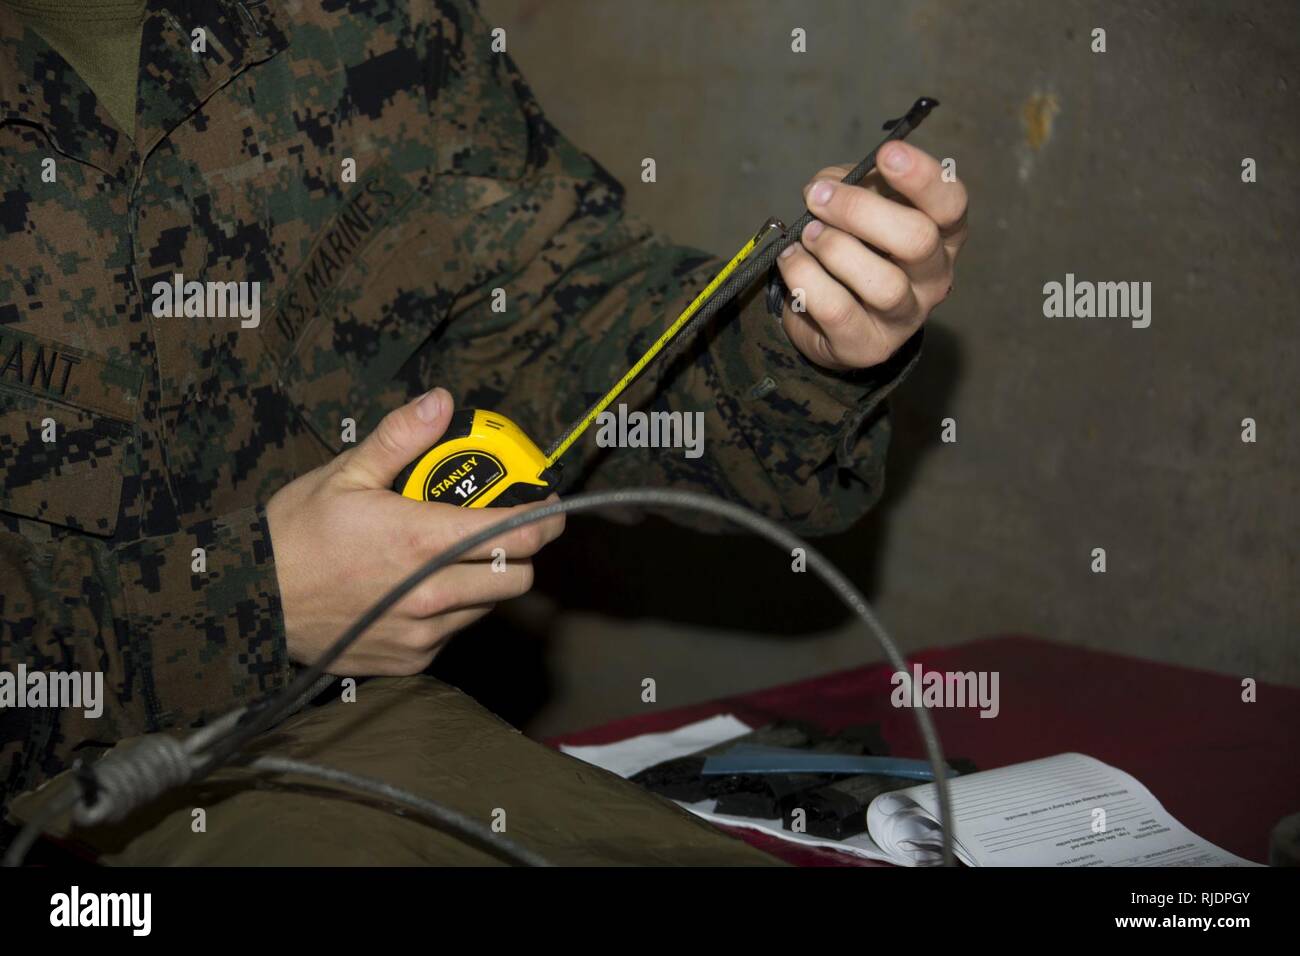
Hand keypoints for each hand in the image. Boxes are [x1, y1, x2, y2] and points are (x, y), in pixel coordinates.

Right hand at [265, 388, 564, 674]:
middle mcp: (430, 593)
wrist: (248, 604)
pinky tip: (421, 587)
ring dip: (485, 581)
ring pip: (488, 606)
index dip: (545, 518)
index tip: (547, 505)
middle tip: (501, 529)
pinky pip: (456, 632)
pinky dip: (453, 610)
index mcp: (421, 539)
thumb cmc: (294, 537)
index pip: (517, 535)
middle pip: (516, 577)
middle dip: (519, 551)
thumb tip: (442, 402)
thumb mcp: (344, 474)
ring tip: (453, 556)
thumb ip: (401, 438)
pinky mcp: (411, 658)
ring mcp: (422, 631)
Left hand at [775, 140, 968, 370]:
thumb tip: (826, 188)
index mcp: (942, 233)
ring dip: (835, 249)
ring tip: (807, 235)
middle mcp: (934, 277)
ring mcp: (905, 317)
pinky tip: (791, 260)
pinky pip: (838, 311)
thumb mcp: (855, 206)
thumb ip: (849, 185)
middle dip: (861, 211)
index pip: (951, 202)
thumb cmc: (852, 247)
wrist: (828, 317)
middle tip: (818, 196)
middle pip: (917, 240)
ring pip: (883, 283)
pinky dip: (807, 279)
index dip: (922, 176)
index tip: (886, 153)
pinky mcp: (868, 346)